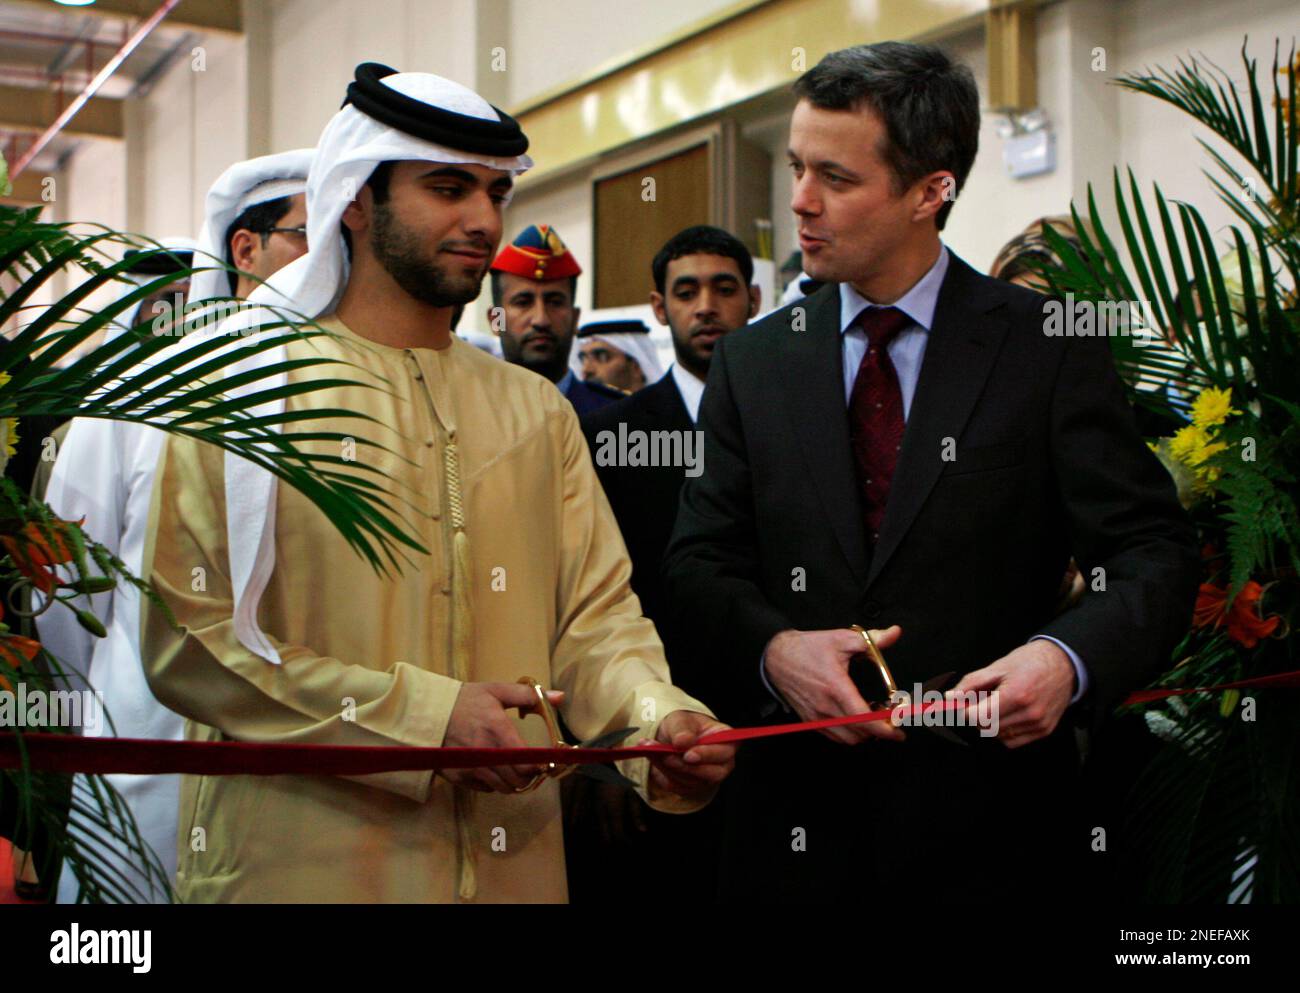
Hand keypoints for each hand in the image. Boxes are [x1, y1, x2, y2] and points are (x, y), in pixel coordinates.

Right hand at [439, 682, 564, 792]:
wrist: (426, 712)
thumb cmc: (464, 700)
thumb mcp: (496, 691)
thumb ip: (529, 695)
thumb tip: (560, 697)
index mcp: (497, 730)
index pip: (526, 762)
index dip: (540, 766)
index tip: (545, 761)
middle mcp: (484, 753)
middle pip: (518, 780)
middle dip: (530, 775)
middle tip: (533, 766)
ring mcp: (471, 768)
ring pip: (504, 788)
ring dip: (514, 781)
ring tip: (515, 769)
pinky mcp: (459, 777)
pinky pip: (486, 789)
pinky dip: (495, 783)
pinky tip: (495, 769)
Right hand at [561, 776, 646, 843]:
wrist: (599, 769)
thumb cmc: (618, 781)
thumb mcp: (630, 794)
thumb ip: (636, 813)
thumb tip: (643, 830)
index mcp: (614, 811)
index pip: (619, 835)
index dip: (625, 843)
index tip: (631, 846)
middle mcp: (601, 815)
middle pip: (606, 839)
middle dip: (615, 846)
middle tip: (623, 847)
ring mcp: (593, 814)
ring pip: (598, 835)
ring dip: (607, 840)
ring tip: (616, 842)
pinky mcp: (588, 812)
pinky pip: (593, 828)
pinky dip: (600, 833)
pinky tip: (606, 832)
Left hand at [638, 710, 734, 801]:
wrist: (669, 737)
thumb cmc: (682, 726)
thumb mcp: (679, 719)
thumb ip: (682, 729)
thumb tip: (683, 742)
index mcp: (726, 740)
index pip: (725, 751)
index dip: (707, 755)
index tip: (688, 755)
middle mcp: (723, 762)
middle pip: (712, 773)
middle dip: (686, 766)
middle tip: (666, 756)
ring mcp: (709, 778)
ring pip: (692, 781)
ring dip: (670, 768)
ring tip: (654, 752)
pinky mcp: (693, 787)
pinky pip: (678, 787)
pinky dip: (663, 775)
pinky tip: (656, 760)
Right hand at [763, 627, 905, 744]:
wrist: (776, 658)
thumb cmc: (807, 649)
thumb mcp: (841, 638)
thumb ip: (872, 639)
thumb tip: (894, 633)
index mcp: (835, 686)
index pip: (863, 717)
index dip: (884, 728)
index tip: (899, 730)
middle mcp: (825, 707)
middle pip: (859, 733)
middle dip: (881, 732)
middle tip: (893, 721)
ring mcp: (816, 717)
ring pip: (848, 739)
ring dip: (865, 734)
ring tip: (875, 720)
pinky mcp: (810, 721)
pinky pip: (835, 737)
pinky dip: (850, 734)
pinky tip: (857, 720)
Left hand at [947, 640, 1074, 748]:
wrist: (1063, 664)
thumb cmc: (1030, 662)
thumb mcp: (997, 667)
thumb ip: (970, 684)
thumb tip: (950, 698)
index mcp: (1016, 695)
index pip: (978, 717)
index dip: (965, 711)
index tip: (961, 704)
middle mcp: (1030, 713)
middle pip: (986, 728)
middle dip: (976, 715)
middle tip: (980, 700)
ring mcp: (1038, 724)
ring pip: (998, 736)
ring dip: (990, 723)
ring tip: (998, 703)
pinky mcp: (1044, 731)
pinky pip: (1012, 741)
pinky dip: (1003, 731)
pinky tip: (1008, 714)